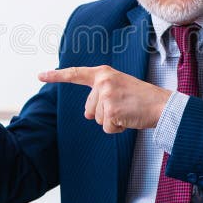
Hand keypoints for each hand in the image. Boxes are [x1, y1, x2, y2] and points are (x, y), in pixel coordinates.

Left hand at [38, 65, 170, 133]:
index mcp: (104, 73)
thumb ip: (99, 96)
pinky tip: (129, 119)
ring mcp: (106, 95)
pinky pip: (107, 128)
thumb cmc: (142, 97)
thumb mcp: (119, 89)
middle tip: (124, 106)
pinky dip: (118, 128)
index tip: (40, 75)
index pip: (76, 74)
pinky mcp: (111, 110)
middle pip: (89, 108)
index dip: (56, 76)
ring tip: (128, 111)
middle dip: (104, 113)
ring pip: (97, 119)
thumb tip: (86, 114)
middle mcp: (103, 82)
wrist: (162, 104)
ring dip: (112, 120)